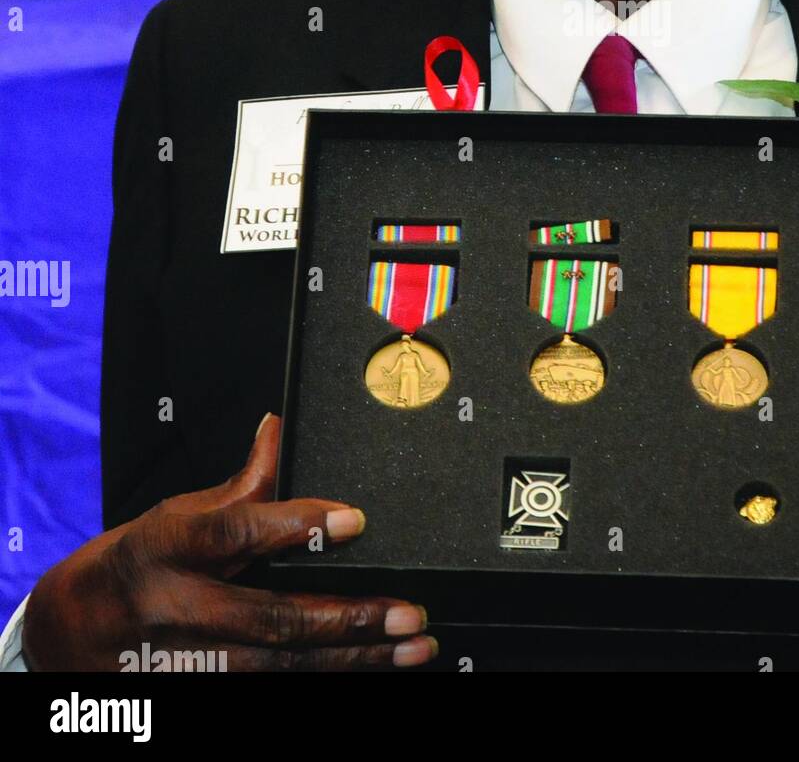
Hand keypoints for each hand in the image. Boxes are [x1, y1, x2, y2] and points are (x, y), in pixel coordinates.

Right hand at [23, 414, 435, 670]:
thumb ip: (240, 486)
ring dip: (352, 658)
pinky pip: (267, 692)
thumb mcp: (175, 514)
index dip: (299, 526)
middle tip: (408, 615)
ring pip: (280, 666)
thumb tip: (278, 430)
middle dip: (348, 618)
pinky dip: (321, 683)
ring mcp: (184, 662)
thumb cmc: (129, 564)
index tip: (357, 520)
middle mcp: (177, 607)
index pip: (238, 533)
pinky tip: (367, 672)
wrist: (64, 633)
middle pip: (273, 617)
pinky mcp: (193, 693)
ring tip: (409, 650)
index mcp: (170, 547)